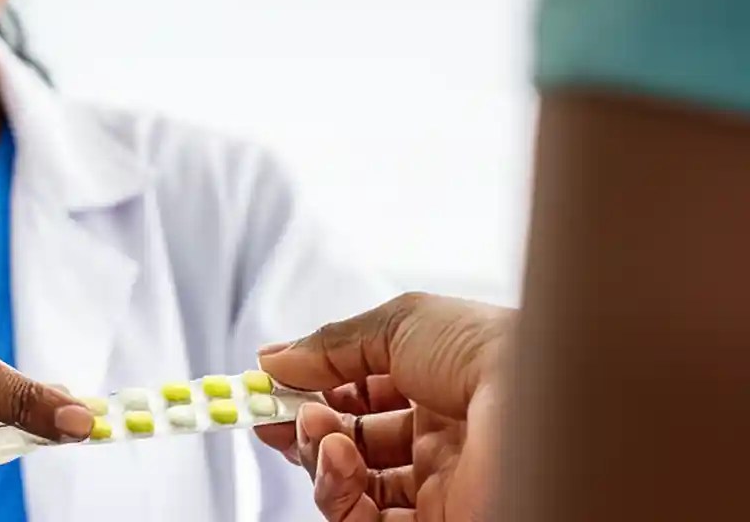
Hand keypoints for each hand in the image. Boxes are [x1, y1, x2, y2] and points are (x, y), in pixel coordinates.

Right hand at [255, 293, 510, 520]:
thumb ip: (331, 345)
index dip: (315, 388)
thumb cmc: (491, 351)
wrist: (543, 405)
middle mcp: (442, 440)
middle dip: (305, 424)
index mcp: (443, 385)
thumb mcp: (400, 323)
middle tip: (271, 409)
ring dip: (317, 455)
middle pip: (351, 443)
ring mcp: (438, 488)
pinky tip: (338, 455)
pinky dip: (336, 491)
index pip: (364, 394)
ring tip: (315, 427)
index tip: (271, 383)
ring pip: (350, 486)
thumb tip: (275, 359)